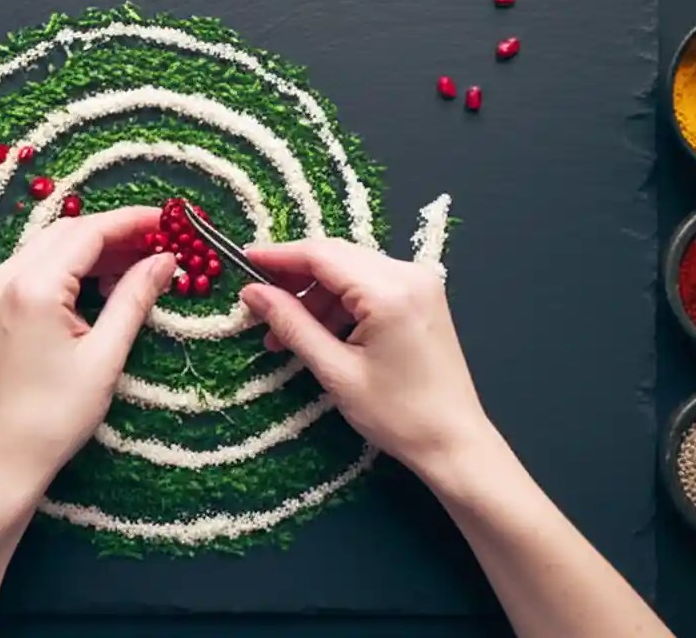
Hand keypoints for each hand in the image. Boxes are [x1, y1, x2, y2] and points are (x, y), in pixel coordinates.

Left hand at [0, 207, 175, 495]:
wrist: (2, 459)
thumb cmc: (55, 417)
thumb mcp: (105, 356)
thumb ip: (134, 299)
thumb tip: (165, 261)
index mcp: (33, 288)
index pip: (88, 232)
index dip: (131, 222)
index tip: (168, 220)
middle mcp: (3, 278)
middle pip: (66, 232)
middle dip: (113, 232)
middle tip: (157, 242)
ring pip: (47, 247)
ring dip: (90, 248)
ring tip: (134, 263)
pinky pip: (31, 268)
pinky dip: (66, 267)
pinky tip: (96, 282)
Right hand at [239, 238, 488, 474]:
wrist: (453, 441)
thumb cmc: (397, 414)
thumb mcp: (335, 371)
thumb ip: (292, 325)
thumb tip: (252, 293)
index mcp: (389, 290)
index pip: (321, 255)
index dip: (278, 256)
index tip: (243, 260)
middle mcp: (408, 274)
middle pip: (336, 258)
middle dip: (294, 279)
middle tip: (258, 307)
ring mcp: (419, 283)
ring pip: (350, 272)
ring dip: (315, 297)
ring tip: (284, 335)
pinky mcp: (421, 297)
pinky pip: (369, 286)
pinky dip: (339, 304)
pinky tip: (319, 334)